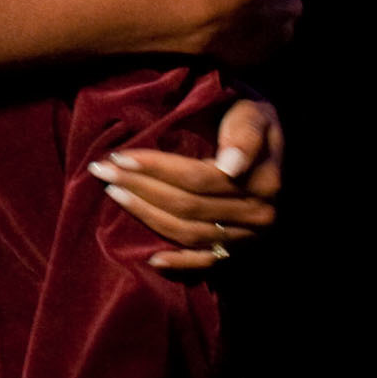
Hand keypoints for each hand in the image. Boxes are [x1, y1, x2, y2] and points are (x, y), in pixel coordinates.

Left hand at [95, 97, 283, 271]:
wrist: (273, 146)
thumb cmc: (253, 121)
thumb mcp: (256, 113)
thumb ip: (245, 134)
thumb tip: (230, 165)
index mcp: (262, 180)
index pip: (198, 178)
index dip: (157, 169)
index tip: (120, 157)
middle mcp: (257, 215)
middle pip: (187, 206)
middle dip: (141, 188)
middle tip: (103, 172)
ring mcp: (247, 238)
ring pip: (189, 233)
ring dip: (147, 216)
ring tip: (114, 194)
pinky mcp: (238, 252)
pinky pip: (205, 263)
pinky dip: (179, 264)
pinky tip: (151, 258)